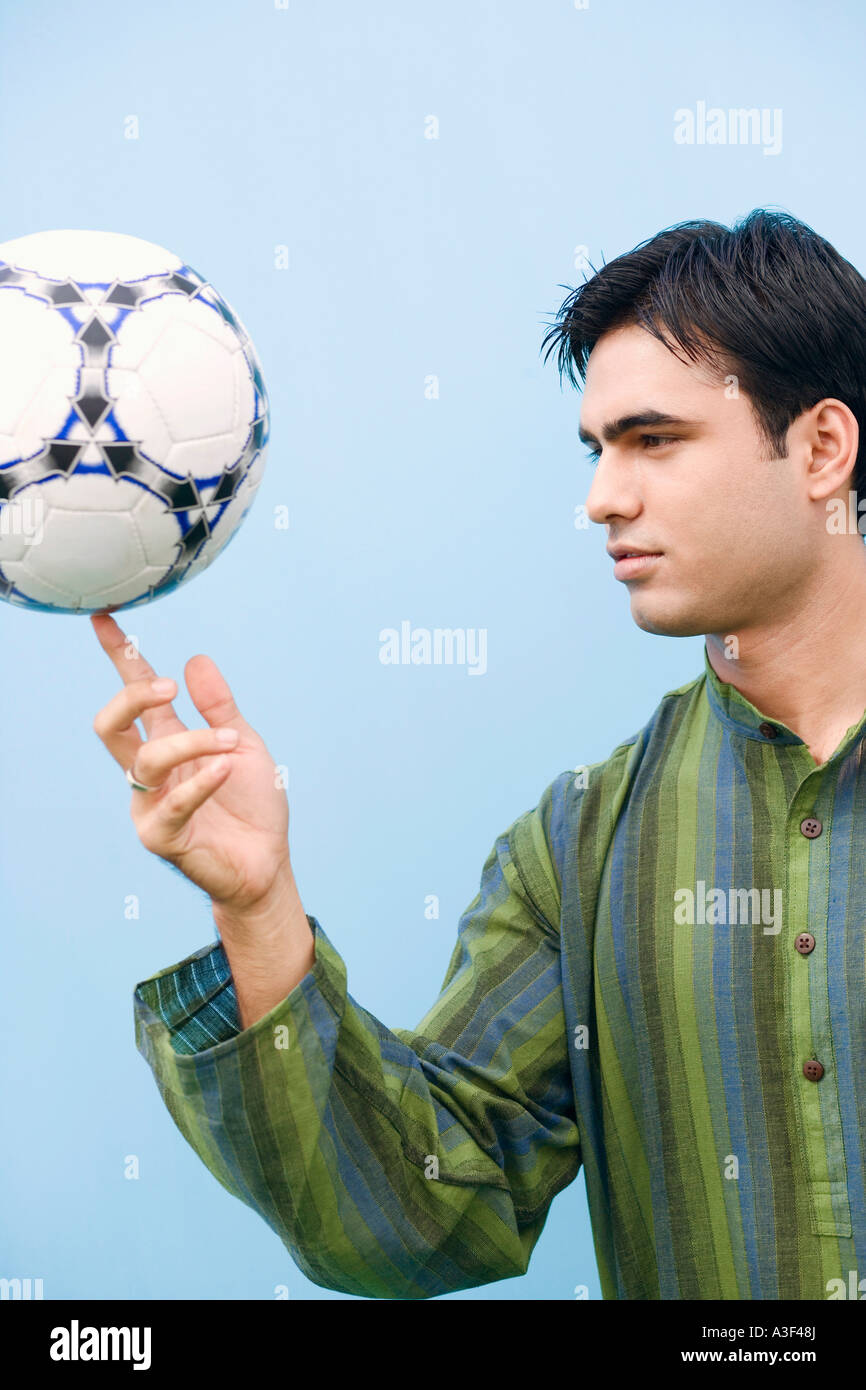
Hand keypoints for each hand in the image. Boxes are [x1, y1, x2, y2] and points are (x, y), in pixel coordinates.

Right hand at [91, 612, 290, 913]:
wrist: (266, 864)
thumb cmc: (251, 805)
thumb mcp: (244, 744)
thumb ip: (220, 706)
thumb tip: (195, 659)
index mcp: (168, 740)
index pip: (135, 693)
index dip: (121, 657)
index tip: (105, 620)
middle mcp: (151, 770)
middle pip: (112, 725)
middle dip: (132, 697)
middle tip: (168, 687)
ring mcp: (150, 804)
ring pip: (146, 760)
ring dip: (191, 742)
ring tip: (231, 743)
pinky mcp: (162, 837)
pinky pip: (171, 804)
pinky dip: (199, 782)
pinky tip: (224, 770)